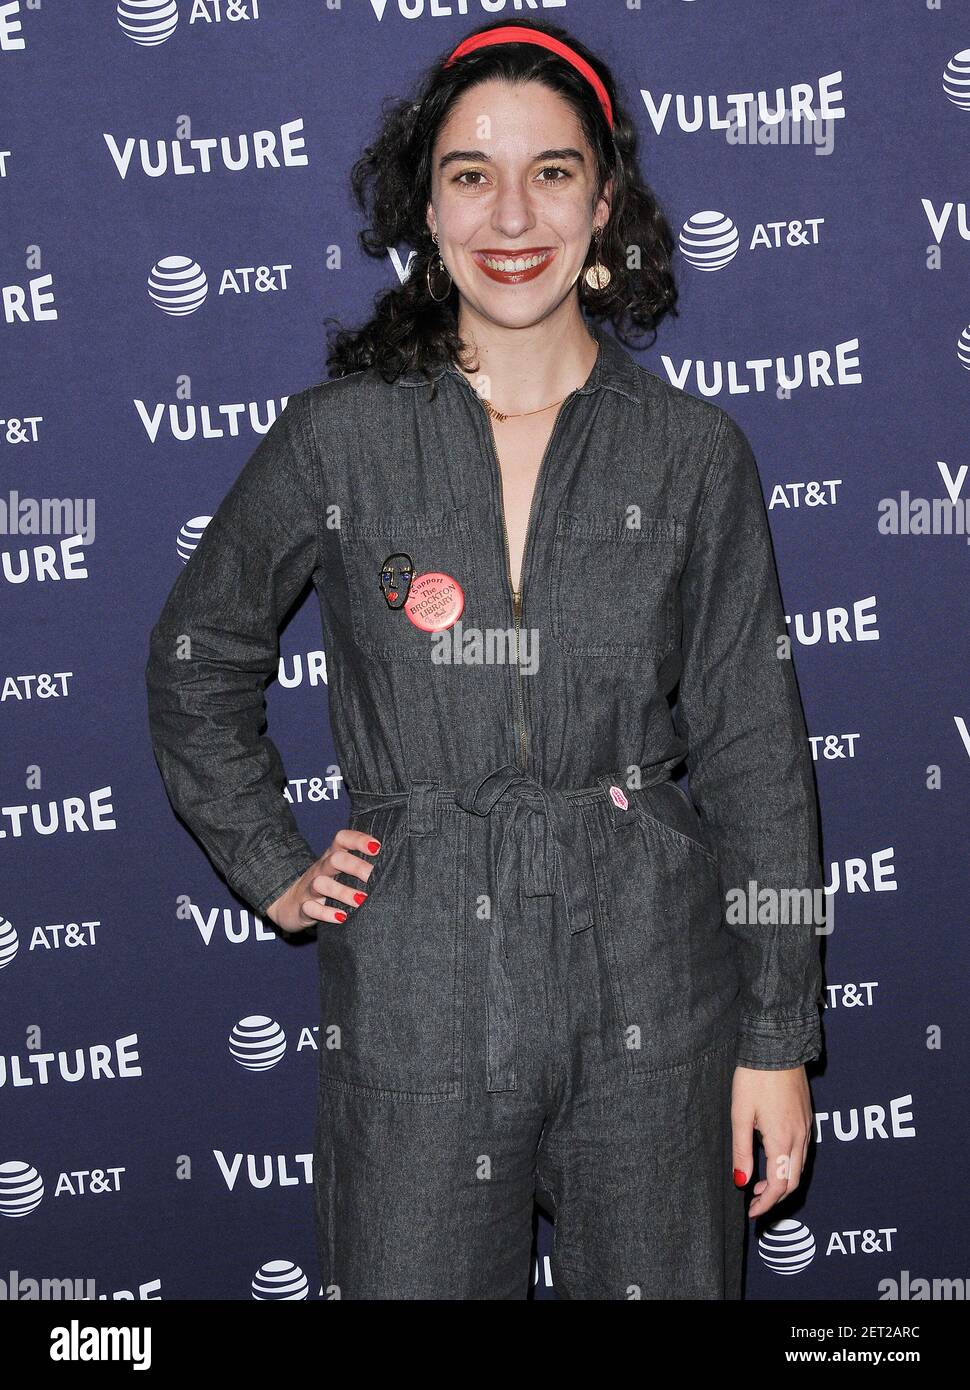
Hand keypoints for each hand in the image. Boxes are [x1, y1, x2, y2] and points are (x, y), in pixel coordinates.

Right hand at [264, 829, 381, 933]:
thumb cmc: (328, 885)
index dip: (358, 839)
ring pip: (321, 883)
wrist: (289, 903)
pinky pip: (310, 908)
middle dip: (355, 866)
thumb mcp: (340, 872)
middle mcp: (321, 869)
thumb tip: (396, 866)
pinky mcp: (303, 907)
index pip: (342, 839)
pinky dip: (325, 913)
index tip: (377, 847)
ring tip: (361, 900)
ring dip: (342, 892)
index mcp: (332, 856)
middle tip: (373, 877)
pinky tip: (342, 918)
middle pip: (335, 859)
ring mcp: (310, 888)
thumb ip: (360, 866)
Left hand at [731, 1064, 812, 1219]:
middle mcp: (800, 1137)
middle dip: (776, 1196)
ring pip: (800, 1167)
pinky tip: (773, 1157)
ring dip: (783, 1180)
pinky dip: (789, 1164)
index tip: (752, 1211)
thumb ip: (741, 1150)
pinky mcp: (807, 1117)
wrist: (777, 1047)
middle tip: (755, 1201)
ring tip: (760, 1182)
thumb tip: (741, 1181)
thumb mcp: (740, 1114)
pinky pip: (803, 1151)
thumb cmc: (754, 1078)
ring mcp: (806, 1127)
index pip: (779, 1185)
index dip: (766, 1203)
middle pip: (794, 1181)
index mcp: (782, 1139)